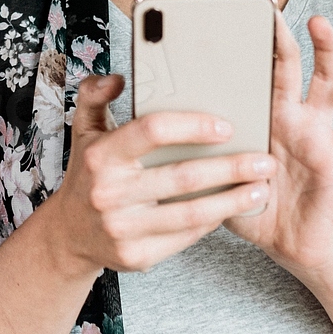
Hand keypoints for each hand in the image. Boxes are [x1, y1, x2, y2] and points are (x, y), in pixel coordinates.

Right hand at [44, 74, 277, 277]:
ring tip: (261, 187)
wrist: (68, 235)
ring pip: (191, 212)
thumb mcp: (84, 130)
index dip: (192, 126)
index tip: (226, 126)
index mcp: (101, 155)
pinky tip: (234, 208)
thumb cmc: (88, 176)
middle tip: (264, 160)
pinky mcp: (137, 255)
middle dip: (230, 167)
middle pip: (183, 176)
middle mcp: (109, 192)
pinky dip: (214, 221)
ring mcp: (123, 227)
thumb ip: (95, 95)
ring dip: (233, 200)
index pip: (152, 131)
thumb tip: (118, 78)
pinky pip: (185, 236)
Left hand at [225, 10, 332, 280]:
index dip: (250, 48)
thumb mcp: (219, 179)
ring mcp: (320, 131)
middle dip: (283, 36)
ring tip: (319, 24)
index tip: (234, 19)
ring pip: (328, 80)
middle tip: (271, 9)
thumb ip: (201, 155)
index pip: (257, 72)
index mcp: (262, 118)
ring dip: (327, 50)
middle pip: (291, 65)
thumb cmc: (251, 208)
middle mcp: (293, 117)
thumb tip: (168, 132)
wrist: (289, 245)